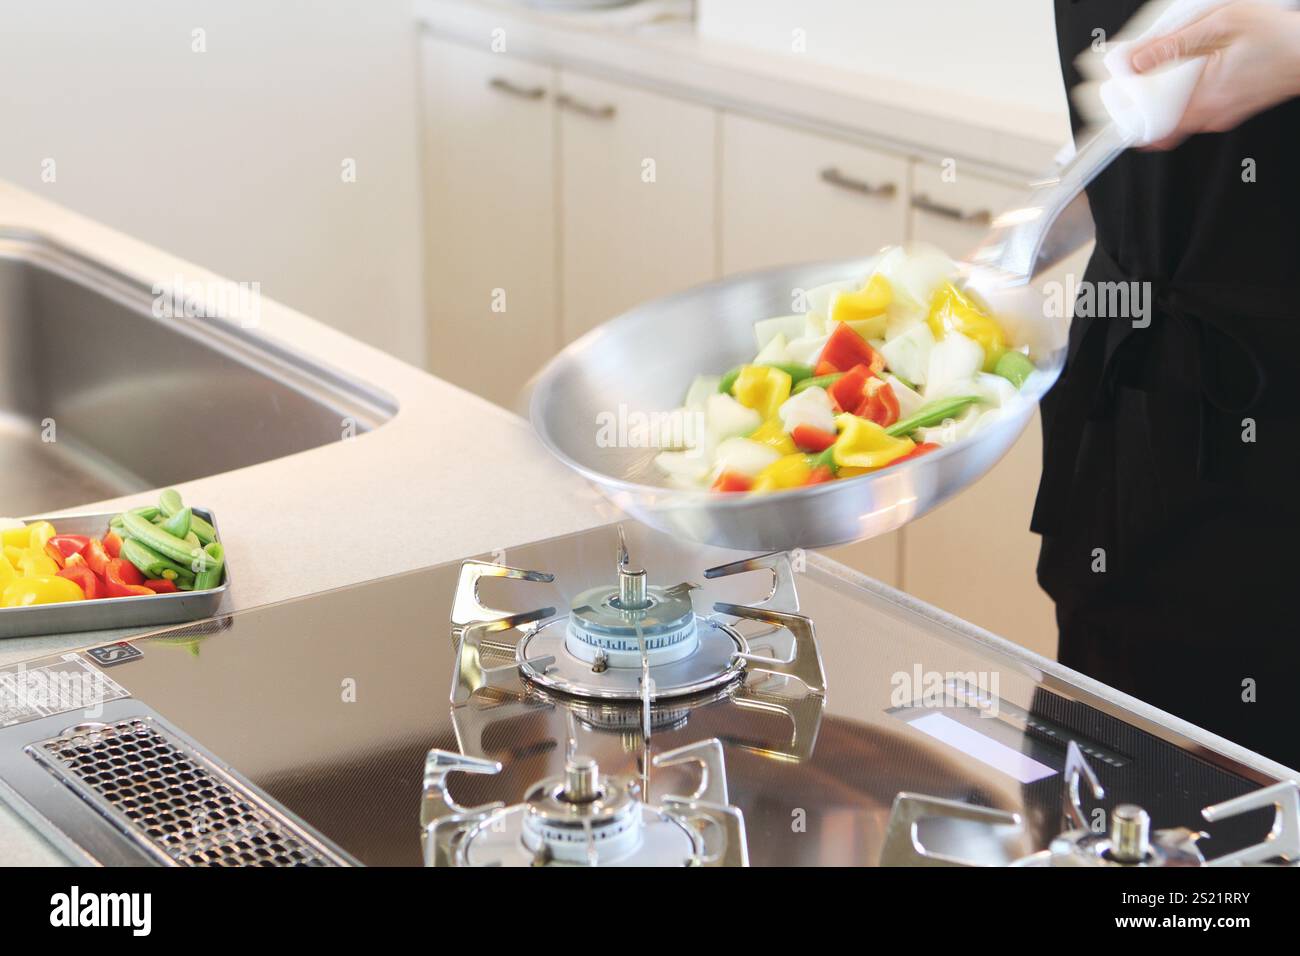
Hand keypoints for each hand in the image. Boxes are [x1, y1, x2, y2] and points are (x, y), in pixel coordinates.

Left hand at [1130, 1, 1299, 148]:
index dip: (1127, 122)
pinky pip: (1194, 113)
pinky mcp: (1229, 111)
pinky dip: (1180, 100)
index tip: (1113, 109)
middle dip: (1139, 111)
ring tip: (1153, 78)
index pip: (1152, 128)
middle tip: (1128, 90)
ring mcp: (1221, 116)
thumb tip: (1135, 60)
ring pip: (1176, 120)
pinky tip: (1182, 78)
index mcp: (1206, 99)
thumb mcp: (1221, 24)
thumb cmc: (1279, 35)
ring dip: (1160, 104)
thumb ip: (1174, 44)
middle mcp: (1211, 115)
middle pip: (1159, 127)